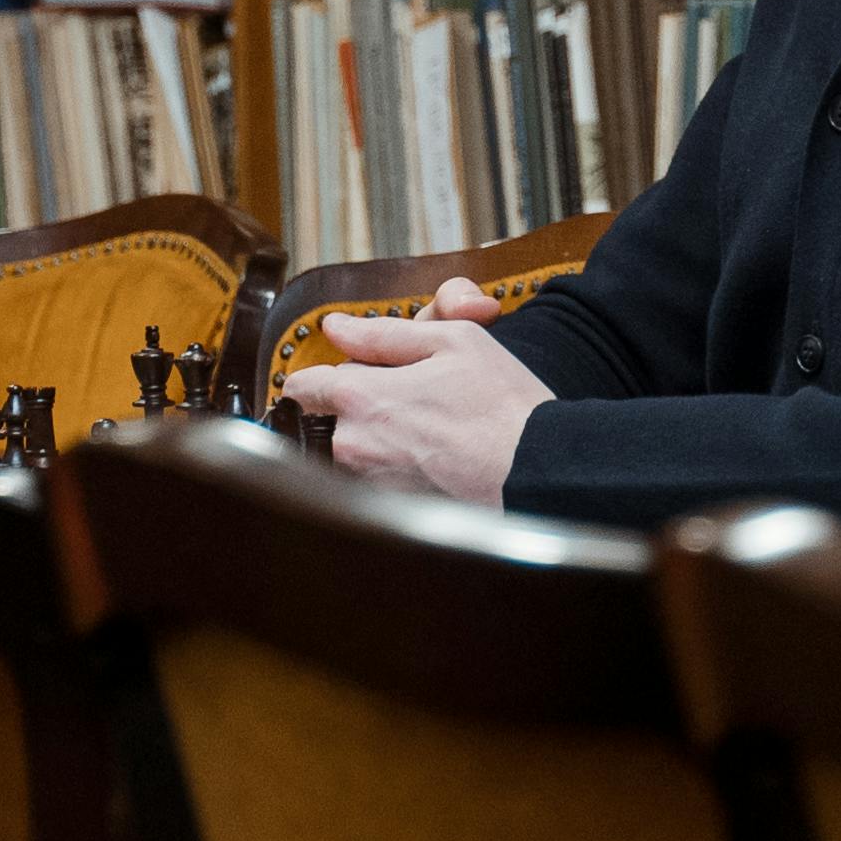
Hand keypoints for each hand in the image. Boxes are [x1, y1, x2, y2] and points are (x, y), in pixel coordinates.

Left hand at [281, 280, 548, 502]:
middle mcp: (353, 446)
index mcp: (360, 397)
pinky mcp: (390, 514)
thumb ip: (383, 334)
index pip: (302, 387)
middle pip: (326, 422)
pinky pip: (371, 485)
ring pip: (349, 454)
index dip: (324, 377)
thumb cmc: (502, 404)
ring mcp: (369, 485)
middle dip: (352, 411)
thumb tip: (335, 327)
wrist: (539, 473)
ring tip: (424, 435)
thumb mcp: (452, 342)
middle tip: (405, 404)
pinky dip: (391, 474)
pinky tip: (431, 464)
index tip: (349, 377)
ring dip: (371, 443)